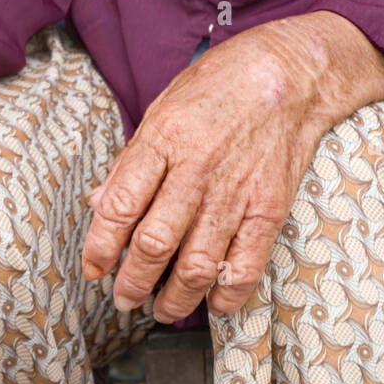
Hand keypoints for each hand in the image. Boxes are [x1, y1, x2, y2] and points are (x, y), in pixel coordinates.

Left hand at [81, 12, 383, 322]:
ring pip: (197, 266)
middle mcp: (197, 169)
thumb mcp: (164, 106)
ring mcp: (236, 192)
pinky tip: (212, 302)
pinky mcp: (269, 208)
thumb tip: (100, 204)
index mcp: (164, 139)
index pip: (119, 206)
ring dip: (173, 299)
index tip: (93, 267)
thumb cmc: (221, 86)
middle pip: (154, 245)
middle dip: (131, 283)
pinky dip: (226, 296)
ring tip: (161, 308)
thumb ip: (133, 159)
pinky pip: (245, 267)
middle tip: (124, 297)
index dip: (100, 247)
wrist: (290, 75)